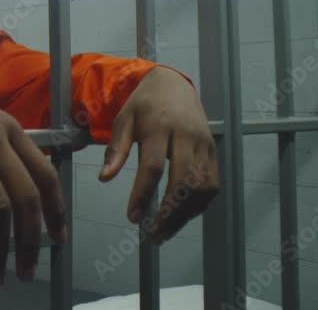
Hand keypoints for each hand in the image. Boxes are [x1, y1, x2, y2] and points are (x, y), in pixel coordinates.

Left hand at [98, 66, 219, 243]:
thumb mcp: (123, 119)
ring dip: (185, 213)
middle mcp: (185, 135)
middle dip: (168, 213)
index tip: (133, 216)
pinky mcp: (213, 150)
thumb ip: (115, 149)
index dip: (143, 194)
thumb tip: (104, 177)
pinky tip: (182, 215)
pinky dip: (200, 204)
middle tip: (153, 234)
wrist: (173, 83)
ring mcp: (203, 143)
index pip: (153, 166)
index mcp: (158, 125)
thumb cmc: (144, 104)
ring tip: (166, 230)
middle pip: (182, 181)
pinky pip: (212, 183)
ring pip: (201, 185)